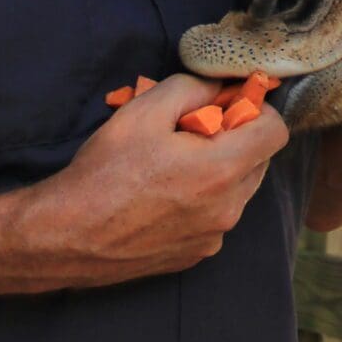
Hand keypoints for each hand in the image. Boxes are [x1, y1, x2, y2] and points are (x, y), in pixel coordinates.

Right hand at [12, 73, 288, 287]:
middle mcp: (228, 209)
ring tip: (174, 164)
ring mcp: (214, 237)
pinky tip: (165, 195)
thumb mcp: (144, 111)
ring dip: (220, 171)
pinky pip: (216, 217)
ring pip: (238, 191)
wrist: (65, 236)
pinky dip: (203, 201)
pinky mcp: (196, 255)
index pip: (276, 132)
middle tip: (194, 131)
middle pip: (259, 161)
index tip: (229, 105)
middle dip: (237, 139)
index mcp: (222, 170)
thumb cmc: (104, 171)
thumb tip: (221, 86)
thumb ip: (193, 87)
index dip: (258, 110)